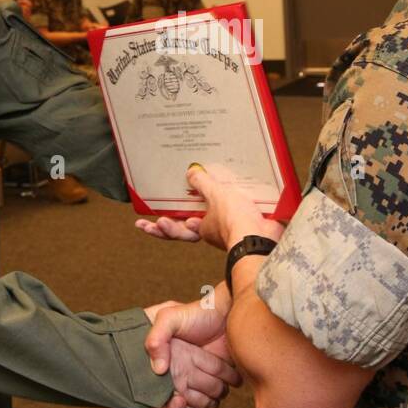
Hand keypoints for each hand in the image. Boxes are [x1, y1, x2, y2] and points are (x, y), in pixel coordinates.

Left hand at [137, 165, 283, 251]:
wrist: (263, 235)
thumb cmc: (238, 223)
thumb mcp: (216, 195)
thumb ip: (203, 184)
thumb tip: (190, 173)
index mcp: (201, 228)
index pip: (177, 229)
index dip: (163, 227)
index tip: (151, 222)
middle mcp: (211, 231)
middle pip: (184, 231)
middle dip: (165, 229)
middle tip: (145, 225)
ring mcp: (225, 231)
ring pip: (204, 225)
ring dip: (192, 216)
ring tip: (179, 207)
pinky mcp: (240, 226)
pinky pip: (225, 216)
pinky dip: (221, 208)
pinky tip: (222, 197)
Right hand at [140, 299, 240, 407]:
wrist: (225, 312)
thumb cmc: (195, 313)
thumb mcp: (169, 317)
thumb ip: (157, 338)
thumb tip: (158, 370)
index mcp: (162, 363)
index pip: (149, 395)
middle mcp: (175, 376)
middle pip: (168, 407)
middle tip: (175, 404)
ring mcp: (193, 382)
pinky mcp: (212, 386)